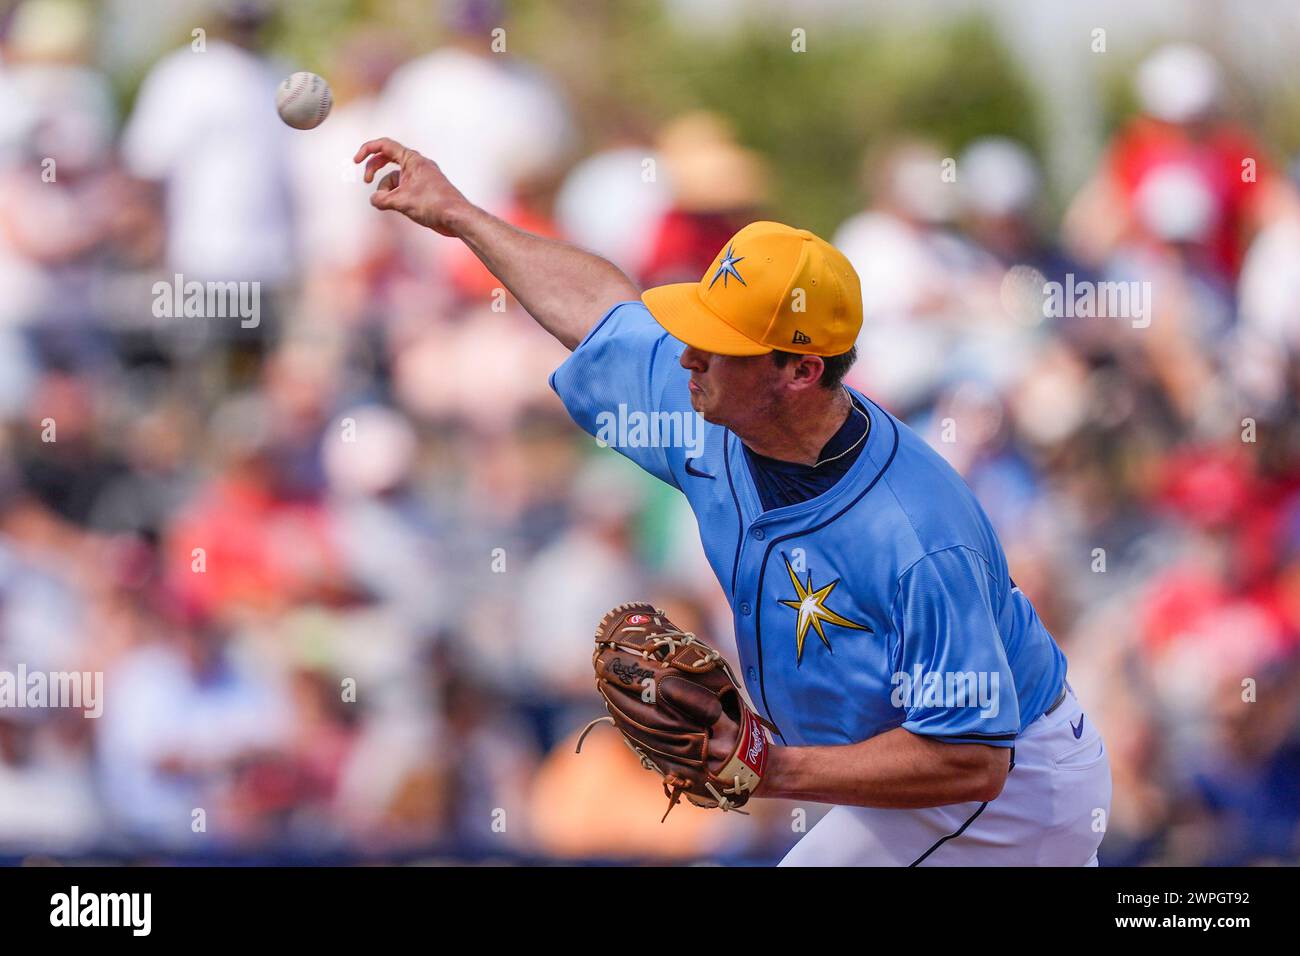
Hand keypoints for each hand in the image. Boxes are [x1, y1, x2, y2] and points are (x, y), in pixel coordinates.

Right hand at [353, 137, 470, 236]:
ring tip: (390, 204)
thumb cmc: (434, 205)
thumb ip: (382, 199)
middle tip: (366, 181)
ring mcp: (420, 178)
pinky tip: (396, 208)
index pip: (385, 146)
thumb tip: (374, 200)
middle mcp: (417, 165)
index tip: (355, 160)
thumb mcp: (401, 201)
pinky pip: (403, 189)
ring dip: (386, 190)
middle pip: (387, 160)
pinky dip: (395, 197)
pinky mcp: (423, 191)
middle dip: (374, 169)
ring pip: (395, 179)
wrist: (457, 218)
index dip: (367, 150)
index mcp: (412, 160)